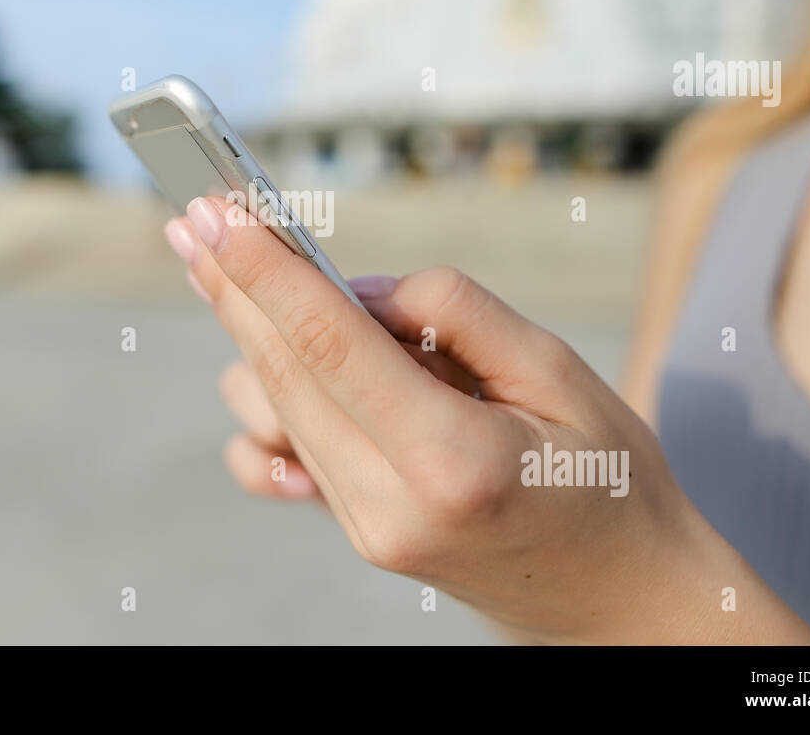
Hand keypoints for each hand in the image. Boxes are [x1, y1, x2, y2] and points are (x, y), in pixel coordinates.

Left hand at [164, 196, 809, 643]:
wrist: (617, 598)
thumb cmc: (610, 478)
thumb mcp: (560, 370)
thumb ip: (452, 312)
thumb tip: (356, 286)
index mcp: (451, 461)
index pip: (327, 344)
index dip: (263, 270)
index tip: (214, 212)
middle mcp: (388, 504)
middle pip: (281, 371)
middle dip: (232, 287)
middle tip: (193, 217)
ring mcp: (364, 528)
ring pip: (272, 407)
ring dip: (256, 337)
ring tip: (262, 279)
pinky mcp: (356, 534)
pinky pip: (276, 457)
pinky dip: (270, 402)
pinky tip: (288, 370)